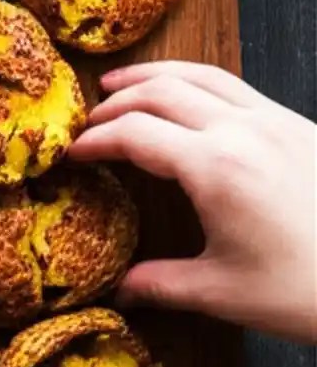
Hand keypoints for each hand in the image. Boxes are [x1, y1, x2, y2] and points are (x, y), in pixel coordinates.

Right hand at [70, 61, 316, 342]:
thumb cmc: (305, 290)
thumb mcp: (221, 291)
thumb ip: (160, 283)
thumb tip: (119, 291)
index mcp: (215, 167)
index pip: (134, 134)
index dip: (94, 140)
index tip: (72, 154)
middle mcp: (243, 131)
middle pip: (160, 92)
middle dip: (116, 102)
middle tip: (89, 120)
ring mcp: (276, 122)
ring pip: (202, 75)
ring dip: (154, 77)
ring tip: (122, 84)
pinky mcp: (300, 126)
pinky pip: (236, 87)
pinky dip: (197, 82)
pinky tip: (187, 99)